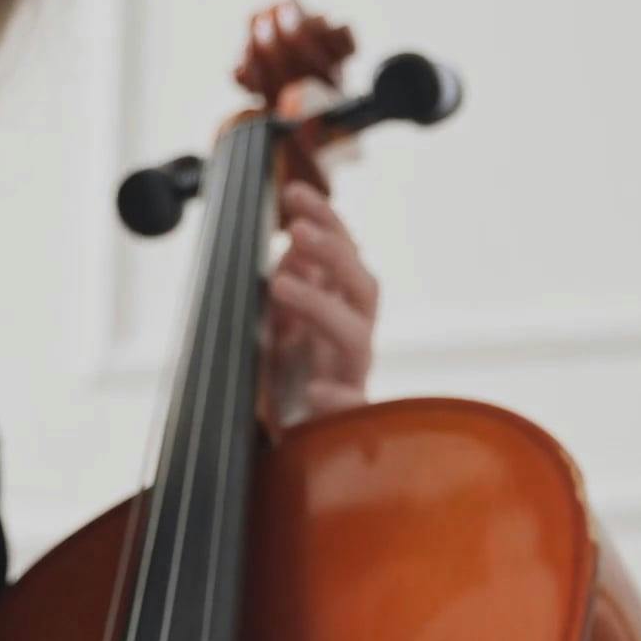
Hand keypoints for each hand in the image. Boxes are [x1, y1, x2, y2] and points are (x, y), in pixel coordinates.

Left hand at [265, 182, 378, 422]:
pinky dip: (339, 397)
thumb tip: (294, 246)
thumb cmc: (286, 384)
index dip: (326, 221)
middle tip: (296, 229)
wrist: (291, 448)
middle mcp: (351, 339)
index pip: (343, 255)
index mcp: (338, 309)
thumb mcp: (280, 325)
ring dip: (320, 305)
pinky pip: (353, 408)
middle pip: (360, 286)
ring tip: (280, 285)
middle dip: (333, 252)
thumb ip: (294, 285)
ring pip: (355, 336)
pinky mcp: (345, 421)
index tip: (294, 192)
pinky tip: (319, 390)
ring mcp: (351, 378)